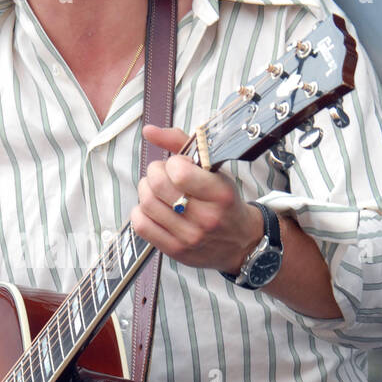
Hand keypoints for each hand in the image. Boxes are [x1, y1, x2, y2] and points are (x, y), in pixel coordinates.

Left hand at [131, 125, 262, 271]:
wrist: (241, 242)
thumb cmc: (225, 203)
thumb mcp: (215, 171)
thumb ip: (181, 145)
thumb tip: (149, 130)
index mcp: (220, 194)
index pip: (179, 172)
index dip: (173, 163)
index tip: (179, 165)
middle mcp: (206, 218)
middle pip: (158, 186)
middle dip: (154, 172)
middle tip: (162, 174)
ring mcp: (189, 237)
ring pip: (147, 204)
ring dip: (146, 190)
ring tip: (157, 190)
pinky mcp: (175, 250)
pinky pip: (142, 226)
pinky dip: (140, 212)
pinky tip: (153, 208)